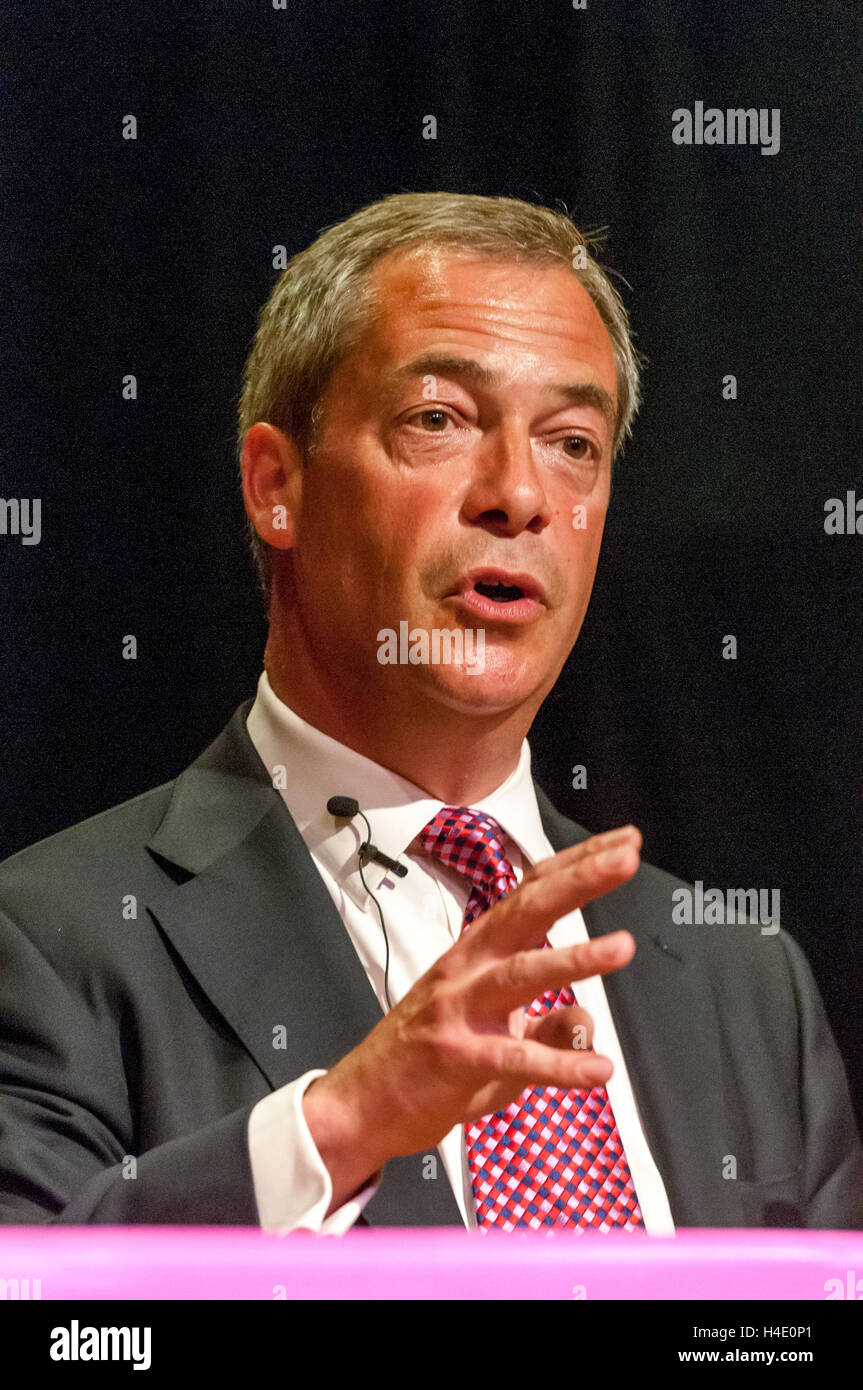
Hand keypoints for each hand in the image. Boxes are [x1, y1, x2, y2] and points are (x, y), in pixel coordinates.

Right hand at [303, 823, 640, 1208]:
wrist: (363, 1103)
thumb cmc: (428, 1059)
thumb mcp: (495, 1036)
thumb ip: (545, 1025)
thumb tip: (587, 1018)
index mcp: (478, 950)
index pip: (532, 893)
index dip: (577, 865)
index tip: (623, 842)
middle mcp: (469, 968)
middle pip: (527, 912)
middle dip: (579, 882)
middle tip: (626, 858)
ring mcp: (459, 1010)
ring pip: (522, 974)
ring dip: (574, 959)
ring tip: (622, 947)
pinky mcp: (457, 1059)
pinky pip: (514, 1059)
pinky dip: (559, 1065)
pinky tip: (598, 1070)